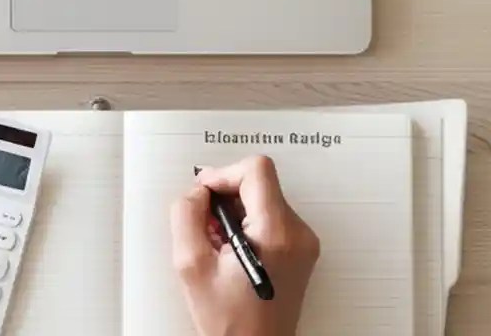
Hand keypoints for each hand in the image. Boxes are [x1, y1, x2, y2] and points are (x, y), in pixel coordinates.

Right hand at [171, 155, 320, 335]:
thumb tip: (196, 192)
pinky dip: (248, 224)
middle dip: (226, 198)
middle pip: (259, 182)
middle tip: (207, 227)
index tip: (206, 193)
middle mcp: (297, 233)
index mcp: (275, 234)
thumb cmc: (231, 322)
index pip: (256, 169)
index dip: (223, 174)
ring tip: (219, 245)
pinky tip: (233, 251)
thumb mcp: (191, 266)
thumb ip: (186, 216)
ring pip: (264, 197)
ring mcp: (304, 241)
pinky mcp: (301, 248)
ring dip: (235, 212)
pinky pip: (271, 216)